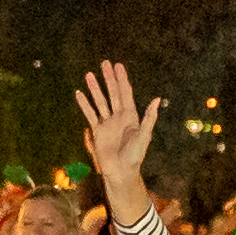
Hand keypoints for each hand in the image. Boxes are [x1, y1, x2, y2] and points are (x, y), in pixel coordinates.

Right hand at [75, 61, 159, 183]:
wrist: (121, 171)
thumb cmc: (135, 156)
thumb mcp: (144, 136)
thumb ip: (149, 118)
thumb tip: (156, 100)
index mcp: (131, 117)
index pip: (126, 94)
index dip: (122, 80)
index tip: (118, 66)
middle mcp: (119, 117)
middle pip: (113, 93)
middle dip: (109, 78)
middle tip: (105, 63)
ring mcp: (107, 123)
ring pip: (100, 101)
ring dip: (95, 88)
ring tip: (89, 74)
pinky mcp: (97, 131)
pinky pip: (90, 114)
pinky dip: (84, 104)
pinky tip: (79, 93)